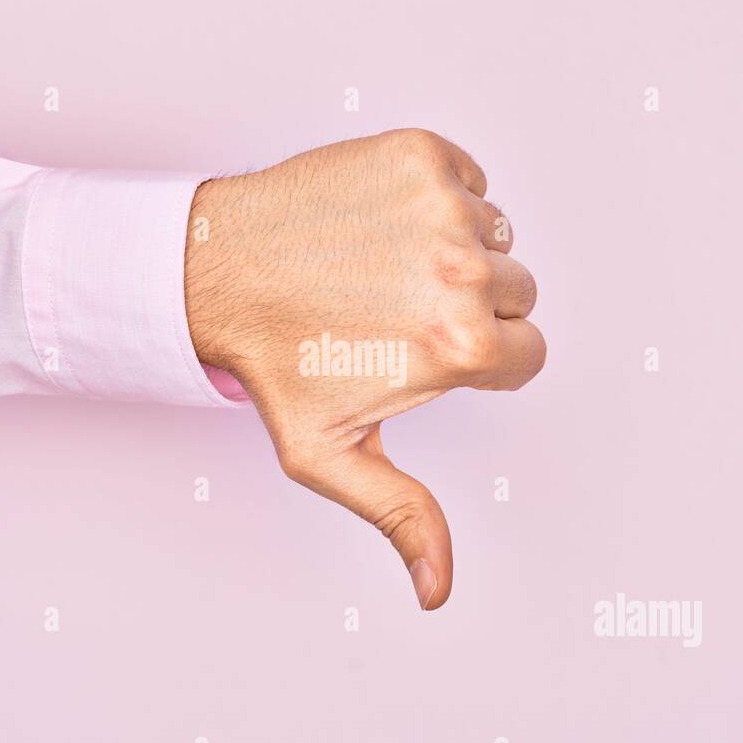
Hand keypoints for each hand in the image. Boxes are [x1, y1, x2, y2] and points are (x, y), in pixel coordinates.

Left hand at [185, 129, 544, 609]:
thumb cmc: (271, 361)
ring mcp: (443, 204)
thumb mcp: (332, 454)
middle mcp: (464, 269)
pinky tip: (381, 226)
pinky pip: (470, 178)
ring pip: (497, 235)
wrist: (213, 270)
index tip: (423, 352)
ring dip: (455, 252)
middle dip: (471, 306)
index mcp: (461, 346)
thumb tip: (438, 590)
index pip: (529, 355)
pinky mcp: (421, 152)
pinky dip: (438, 198)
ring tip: (384, 268)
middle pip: (518, 293)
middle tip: (394, 311)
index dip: (480, 362)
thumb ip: (401, 516)